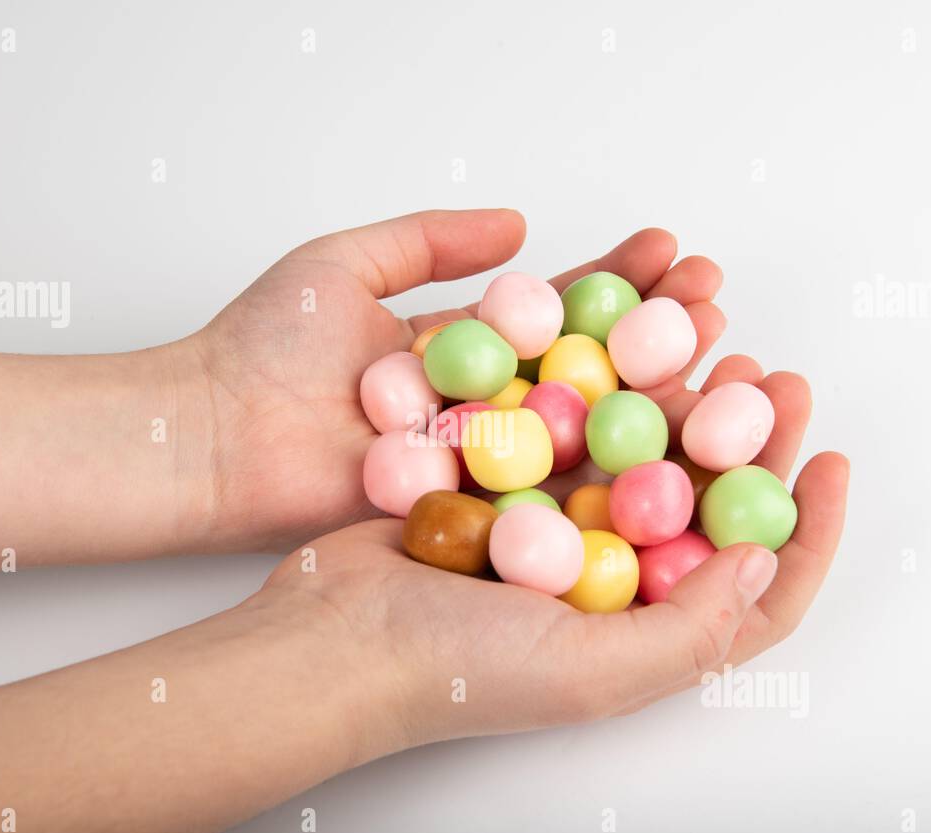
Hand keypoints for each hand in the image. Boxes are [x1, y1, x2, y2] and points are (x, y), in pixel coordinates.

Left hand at [176, 209, 727, 551]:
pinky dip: (611, 463)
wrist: (212, 437)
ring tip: (718, 352)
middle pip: (587, 363)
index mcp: (461, 348)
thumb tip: (520, 223)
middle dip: (655, 331)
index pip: (558, 306)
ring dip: (651, 390)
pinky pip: (547, 485)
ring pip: (582, 424)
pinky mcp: (472, 512)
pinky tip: (673, 434)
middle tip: (718, 301)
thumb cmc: (263, 347)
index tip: (673, 253)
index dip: (617, 281)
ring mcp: (482, 461)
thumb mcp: (344, 263)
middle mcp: (484, 407)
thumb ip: (429, 240)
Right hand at [250, 361, 848, 751]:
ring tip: (717, 350)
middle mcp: (611, 586)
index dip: (809, 531)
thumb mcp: (590, 673)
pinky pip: (577, 433)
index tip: (830, 463)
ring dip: (688, 405)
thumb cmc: (457, 672)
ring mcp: (560, 535)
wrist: (336, 637)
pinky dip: (606, 393)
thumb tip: (763, 560)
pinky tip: (628, 353)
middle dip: (753, 446)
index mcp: (644, 637)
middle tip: (776, 381)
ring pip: (648, 458)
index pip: (755, 591)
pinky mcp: (509, 491)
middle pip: (708, 508)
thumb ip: (690, 629)